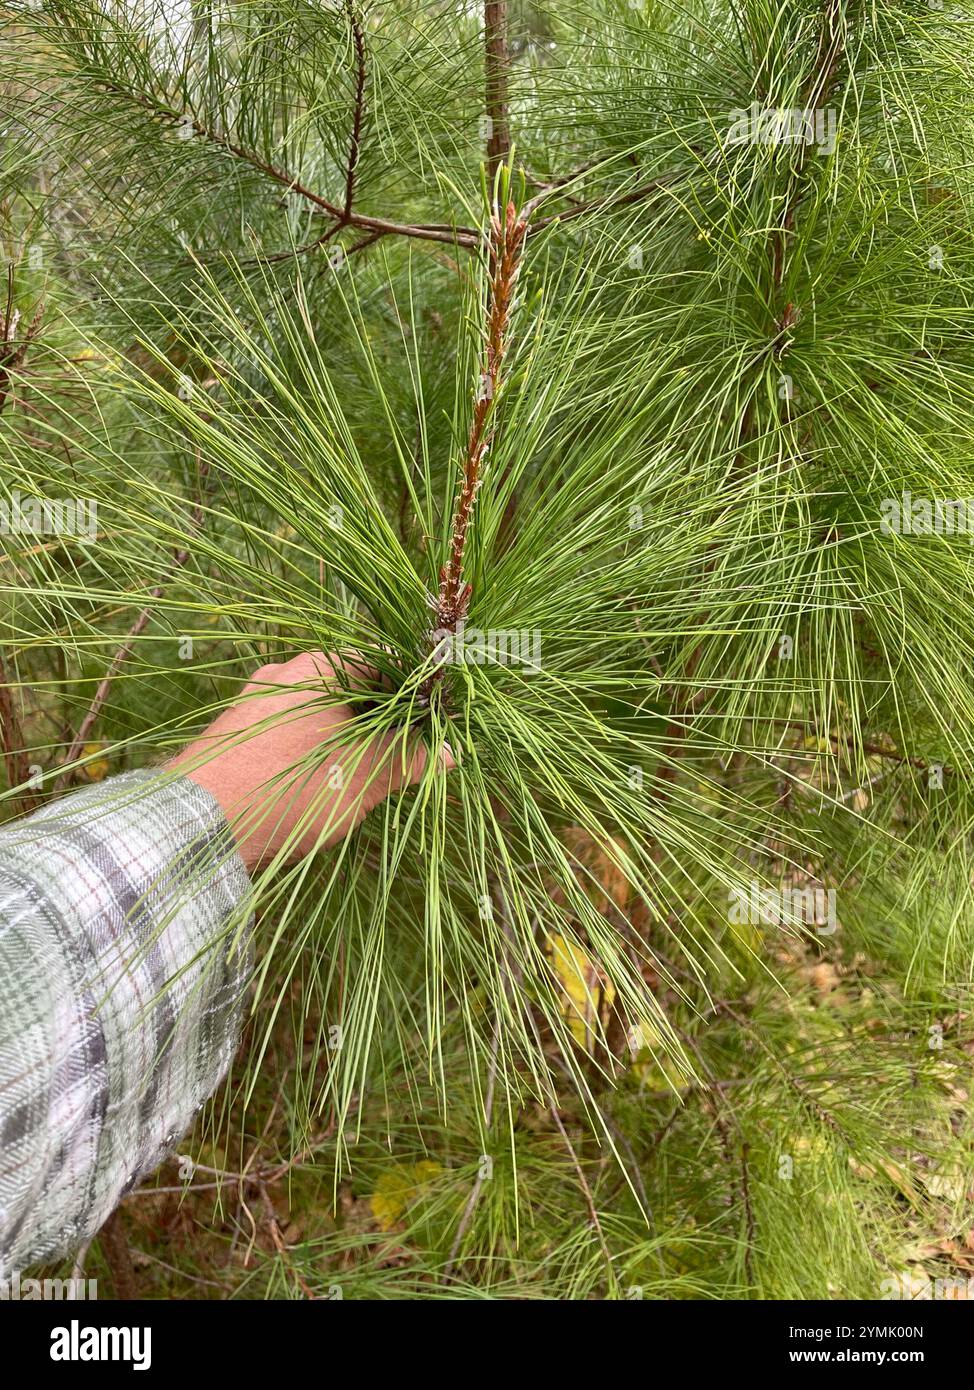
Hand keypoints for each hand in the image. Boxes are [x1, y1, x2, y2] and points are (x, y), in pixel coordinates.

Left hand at [168, 651, 451, 871]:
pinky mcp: (233, 733)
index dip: (414, 690)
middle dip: (379, 719)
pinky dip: (310, 749)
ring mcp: (253, 701)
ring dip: (344, 737)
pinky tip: (317, 784)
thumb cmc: (293, 789)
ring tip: (361, 776)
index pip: (384, 660)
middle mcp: (283, 672)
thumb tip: (449, 753)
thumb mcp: (364, 777)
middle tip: (402, 754)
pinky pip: (287, 730)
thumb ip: (409, 759)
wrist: (200, 825)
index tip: (433, 720)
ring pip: (317, 710)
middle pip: (350, 686)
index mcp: (320, 667)